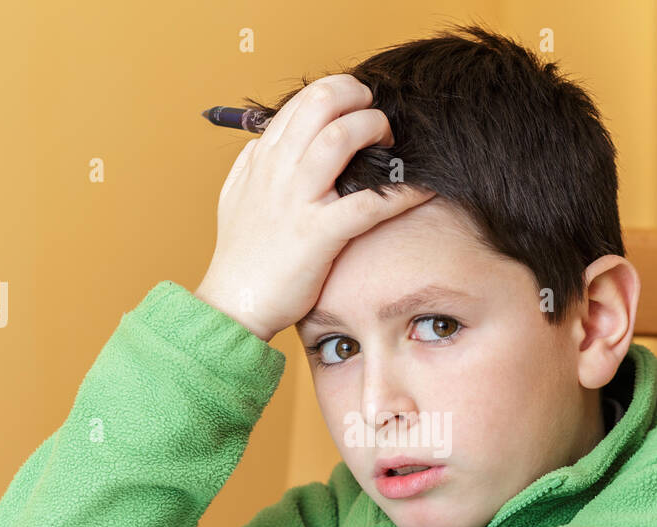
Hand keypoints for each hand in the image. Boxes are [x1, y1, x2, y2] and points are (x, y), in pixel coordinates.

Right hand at [194, 74, 435, 341]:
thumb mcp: (235, 196)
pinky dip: (402, 193)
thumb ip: (252, 163)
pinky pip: (368, 205)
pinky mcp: (318, 235)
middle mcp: (279, 170)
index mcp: (264, 158)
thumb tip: (265, 141)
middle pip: (322, 102)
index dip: (340, 93)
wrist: (233, 304)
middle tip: (379, 121)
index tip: (359, 108)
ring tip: (391, 145)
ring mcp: (298, 200)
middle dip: (360, 99)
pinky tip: (422, 191)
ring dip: (375, 130)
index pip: (304, 100)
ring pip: (340, 137)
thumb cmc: (240, 255)